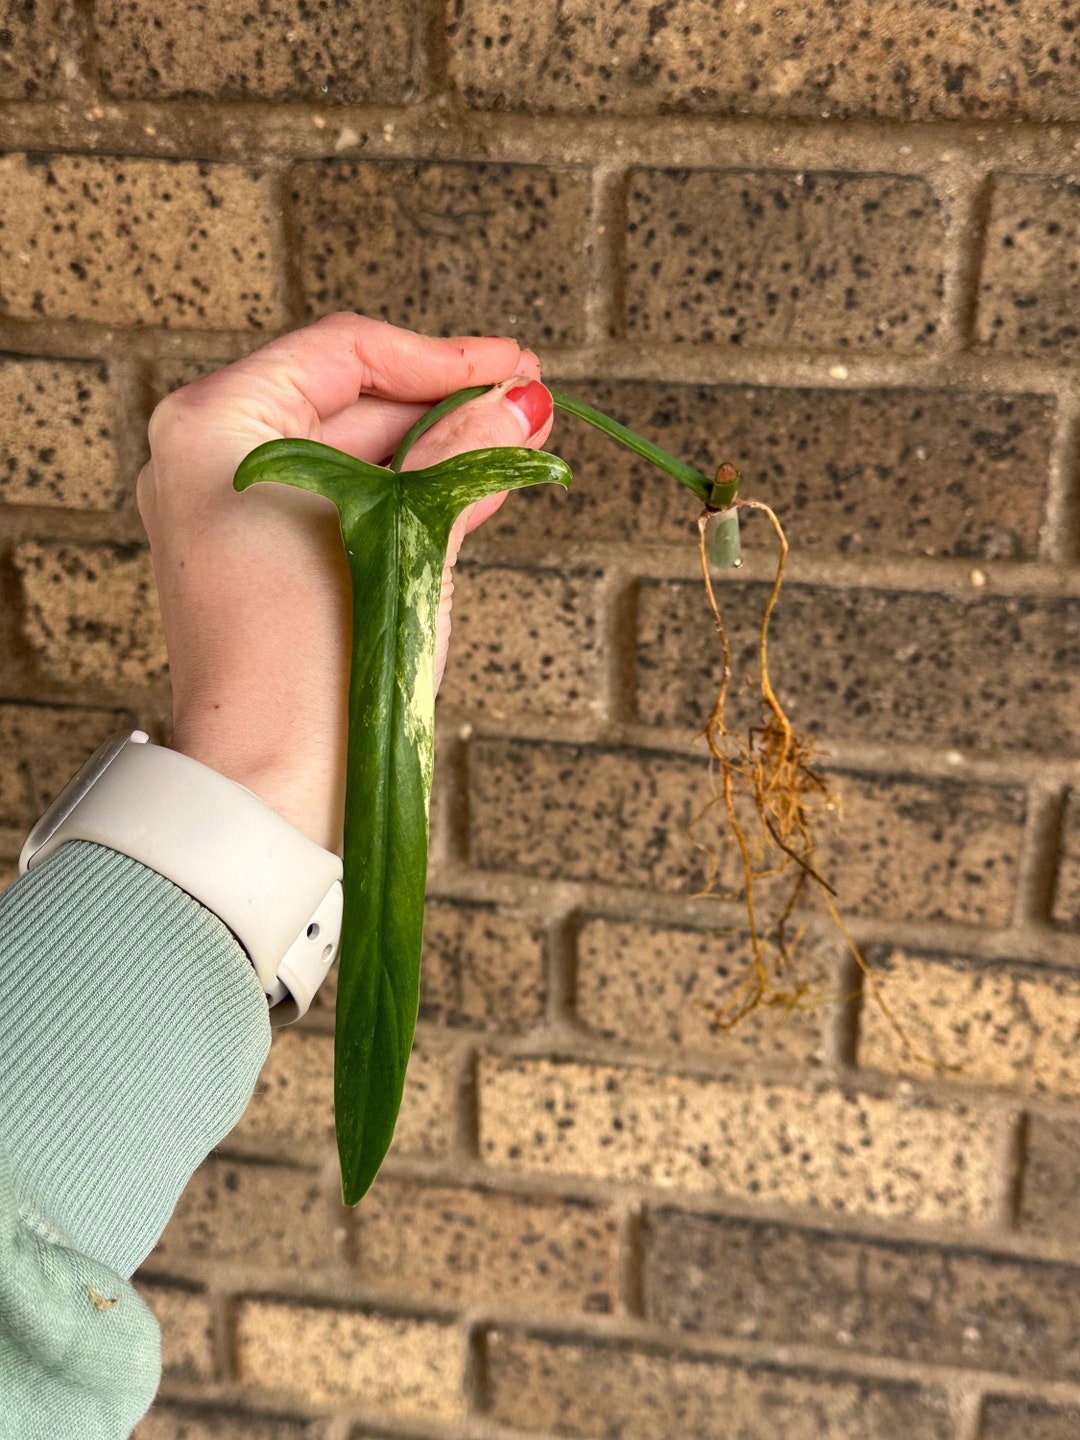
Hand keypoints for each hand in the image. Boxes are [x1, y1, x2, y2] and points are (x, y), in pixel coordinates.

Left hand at [137, 312, 553, 854]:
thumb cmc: (317, 659)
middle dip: (447, 406)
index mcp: (213, 427)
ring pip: (355, 458)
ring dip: (439, 452)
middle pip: (349, 401)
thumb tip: (524, 403)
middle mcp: (211, 461)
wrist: (278, 783)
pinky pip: (347, 506)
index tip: (512, 364)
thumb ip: (462, 456)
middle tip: (529, 404)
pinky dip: (410, 498)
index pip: (343, 353)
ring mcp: (235, 514)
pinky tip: (477, 486)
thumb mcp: (403, 537)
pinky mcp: (266, 562)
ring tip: (519, 441)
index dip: (441, 357)